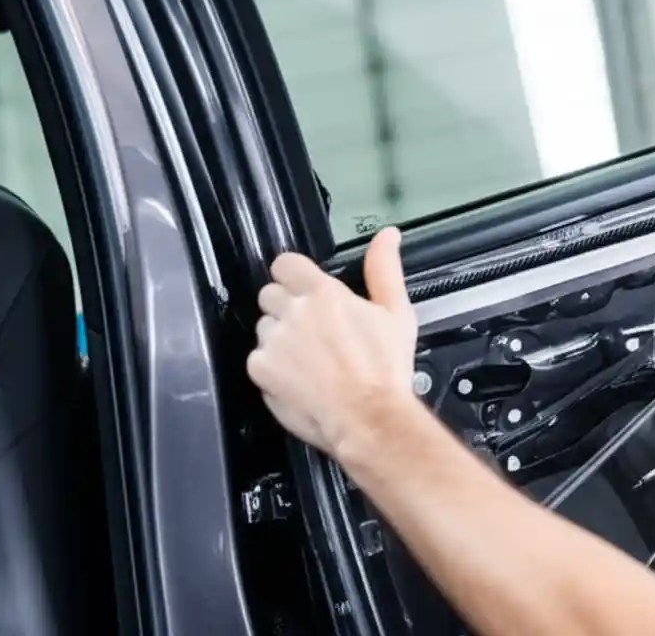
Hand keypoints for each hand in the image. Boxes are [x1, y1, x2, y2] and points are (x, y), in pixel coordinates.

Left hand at [247, 228, 419, 457]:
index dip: (293, 276)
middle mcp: (292, 312)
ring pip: (264, 328)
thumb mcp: (396, 313)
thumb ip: (385, 268)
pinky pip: (258, 359)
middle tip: (311, 330)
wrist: (371, 419)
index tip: (304, 290)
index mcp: (322, 292)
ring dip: (280, 338)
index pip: (285, 264)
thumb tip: (388, 235)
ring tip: (308, 359)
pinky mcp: (261, 370)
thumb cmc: (387, 369)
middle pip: (270, 294)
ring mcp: (273, 342)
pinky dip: (273, 368)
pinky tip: (298, 379)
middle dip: (286, 307)